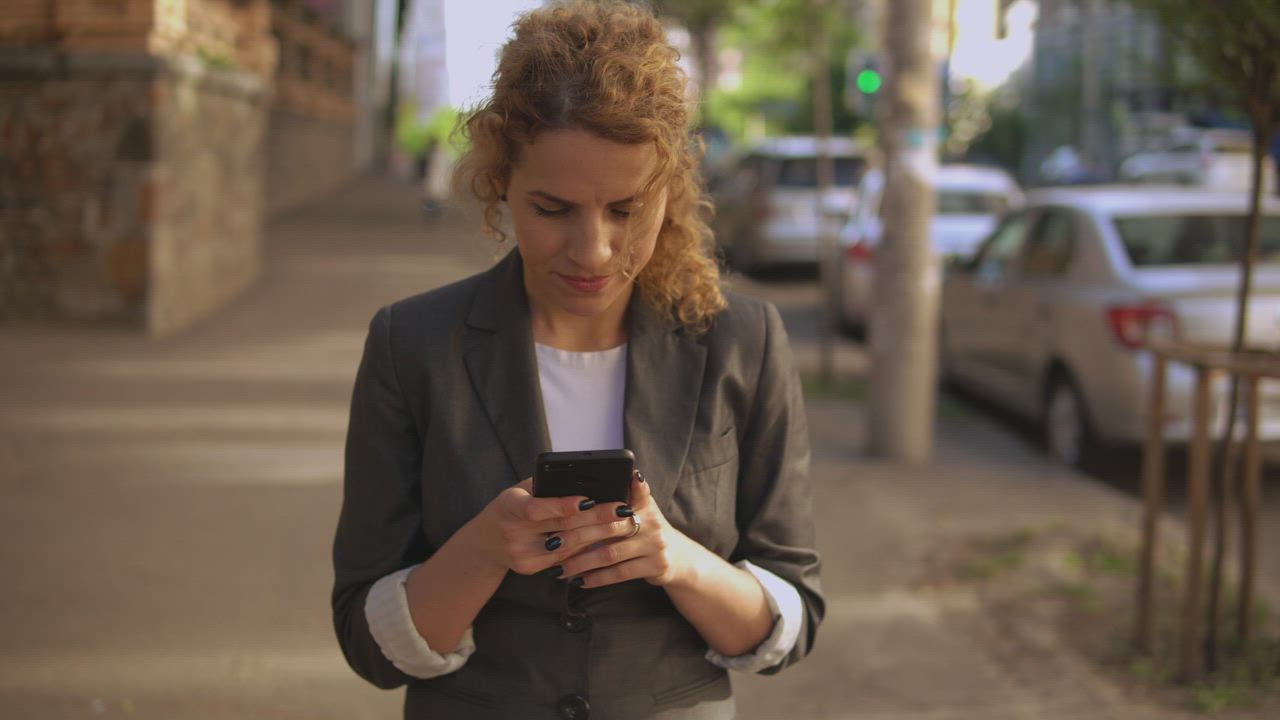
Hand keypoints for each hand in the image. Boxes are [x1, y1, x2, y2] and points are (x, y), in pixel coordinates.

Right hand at [471, 478, 640, 576]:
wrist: (486, 541)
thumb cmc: (511, 506)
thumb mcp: (520, 491)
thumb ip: (546, 486)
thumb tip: (585, 478)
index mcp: (509, 507)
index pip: (537, 509)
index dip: (563, 505)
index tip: (589, 499)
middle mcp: (514, 534)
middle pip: (561, 528)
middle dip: (596, 518)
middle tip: (622, 509)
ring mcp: (522, 555)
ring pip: (569, 546)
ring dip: (599, 535)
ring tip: (622, 523)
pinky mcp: (530, 568)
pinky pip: (565, 558)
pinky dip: (587, 548)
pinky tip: (605, 539)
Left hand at [558, 471, 699, 588]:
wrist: (679, 558)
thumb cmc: (648, 530)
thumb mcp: (641, 509)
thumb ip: (622, 497)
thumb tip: (586, 492)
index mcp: (645, 503)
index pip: (628, 494)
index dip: (615, 492)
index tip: (583, 498)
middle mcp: (653, 521)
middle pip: (608, 527)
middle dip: (577, 535)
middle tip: (553, 542)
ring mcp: (655, 545)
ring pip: (611, 553)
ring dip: (582, 562)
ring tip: (560, 567)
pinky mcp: (655, 566)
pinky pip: (620, 573)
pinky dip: (598, 578)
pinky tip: (580, 580)